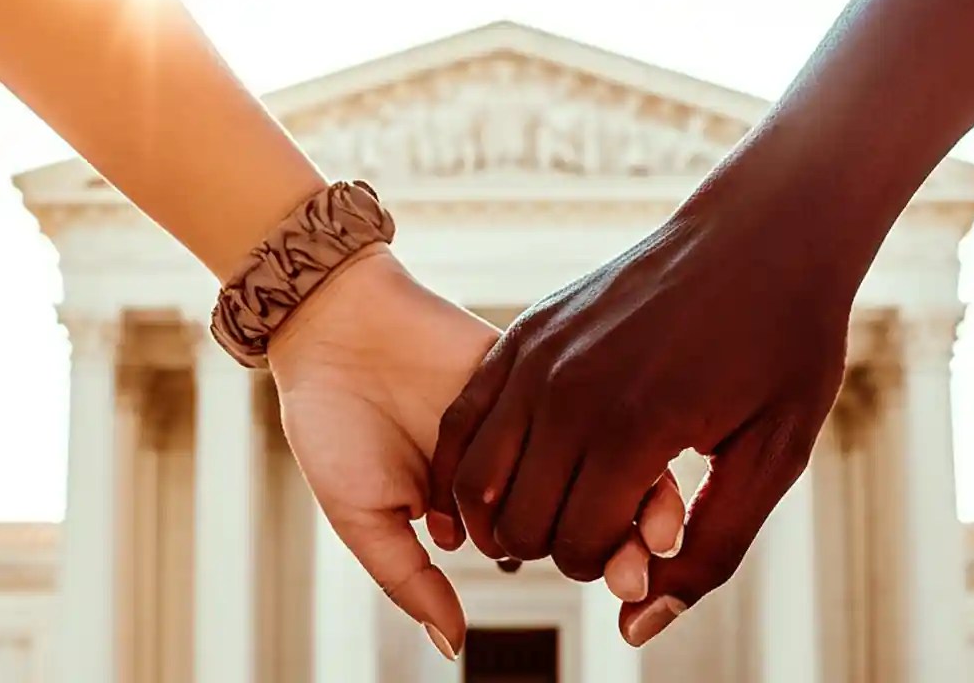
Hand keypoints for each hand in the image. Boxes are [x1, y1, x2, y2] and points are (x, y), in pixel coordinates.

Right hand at [266, 244, 685, 658]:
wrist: (326, 328)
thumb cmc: (331, 425)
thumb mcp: (363, 516)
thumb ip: (408, 578)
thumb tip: (452, 645)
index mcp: (481, 496)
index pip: (554, 535)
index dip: (593, 560)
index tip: (628, 586)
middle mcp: (514, 452)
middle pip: (589, 497)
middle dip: (623, 539)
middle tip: (640, 573)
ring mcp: (526, 404)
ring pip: (596, 448)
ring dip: (629, 491)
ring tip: (647, 533)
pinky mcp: (527, 358)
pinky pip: (579, 394)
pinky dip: (607, 428)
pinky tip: (627, 455)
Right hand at [428, 167, 850, 646]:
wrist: (761, 231)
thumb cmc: (782, 342)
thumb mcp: (773, 458)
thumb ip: (709, 552)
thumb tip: (638, 626)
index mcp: (634, 428)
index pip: (575, 547)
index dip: (607, 567)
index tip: (645, 543)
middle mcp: (568, 393)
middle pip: (518, 522)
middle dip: (557, 546)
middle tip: (604, 527)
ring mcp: (536, 356)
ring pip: (475, 480)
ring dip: (507, 514)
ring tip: (553, 510)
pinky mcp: (522, 331)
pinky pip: (465, 422)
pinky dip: (468, 466)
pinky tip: (499, 482)